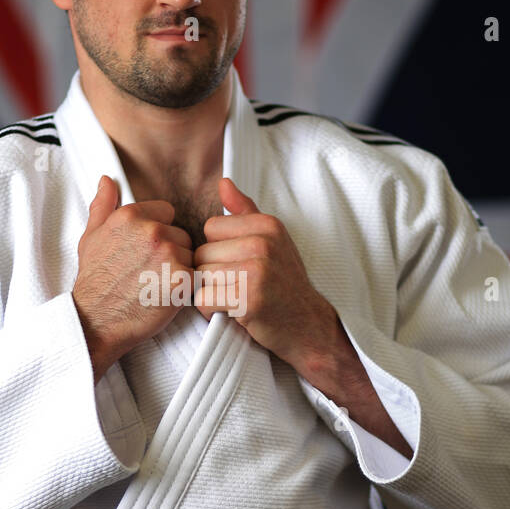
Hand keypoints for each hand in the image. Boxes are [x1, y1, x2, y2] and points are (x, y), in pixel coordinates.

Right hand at [72, 176, 193, 381]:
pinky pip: (198, 276)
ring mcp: (167, 253)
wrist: (96, 320)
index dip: (159, 233)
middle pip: (181, 234)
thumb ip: (103, 206)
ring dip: (180, 269)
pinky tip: (167, 296)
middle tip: (150, 273)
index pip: (166, 212)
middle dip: (172, 252)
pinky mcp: (181, 278)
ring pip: (191, 254)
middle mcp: (150, 230)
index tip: (147, 252)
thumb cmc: (94, 283)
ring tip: (156, 285)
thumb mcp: (91, 237)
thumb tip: (107, 181)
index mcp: (130, 216)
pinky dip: (187, 288)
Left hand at [192, 177, 338, 370]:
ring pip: (200, 276)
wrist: (309, 326)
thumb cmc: (285, 283)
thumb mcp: (272, 240)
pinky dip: (210, 310)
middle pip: (202, 253)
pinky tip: (232, 312)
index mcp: (267, 225)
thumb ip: (245, 211)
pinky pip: (203, 299)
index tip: (237, 264)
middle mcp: (263, 244)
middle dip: (211, 273)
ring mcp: (256, 271)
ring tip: (235, 299)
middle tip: (236, 287)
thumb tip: (223, 183)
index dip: (218, 249)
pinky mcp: (247, 300)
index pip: (210, 227)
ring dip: (210, 293)